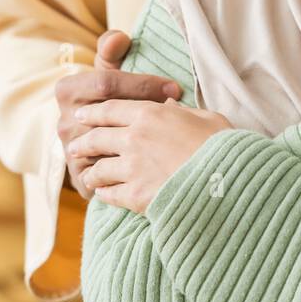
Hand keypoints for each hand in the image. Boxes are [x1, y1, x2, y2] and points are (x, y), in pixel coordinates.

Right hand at [55, 28, 182, 200]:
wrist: (91, 134)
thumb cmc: (107, 94)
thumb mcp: (108, 67)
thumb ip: (112, 47)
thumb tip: (118, 38)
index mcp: (67, 89)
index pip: (107, 83)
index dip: (144, 83)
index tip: (174, 86)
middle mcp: (64, 121)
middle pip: (111, 116)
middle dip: (148, 113)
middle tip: (180, 112)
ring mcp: (70, 151)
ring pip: (112, 146)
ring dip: (145, 143)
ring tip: (174, 138)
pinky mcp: (80, 177)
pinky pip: (110, 175)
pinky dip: (136, 170)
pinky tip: (163, 164)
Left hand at [67, 97, 232, 213]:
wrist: (225, 182)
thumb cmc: (222, 146)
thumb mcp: (207, 118)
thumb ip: (183, 111)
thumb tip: (170, 105)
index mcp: (150, 114)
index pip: (110, 109)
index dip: (93, 112)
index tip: (82, 115)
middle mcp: (134, 139)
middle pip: (96, 138)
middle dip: (82, 142)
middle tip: (74, 147)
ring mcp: (132, 169)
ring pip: (98, 168)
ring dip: (90, 171)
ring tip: (87, 175)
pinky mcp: (135, 196)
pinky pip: (109, 193)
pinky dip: (104, 193)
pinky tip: (103, 194)